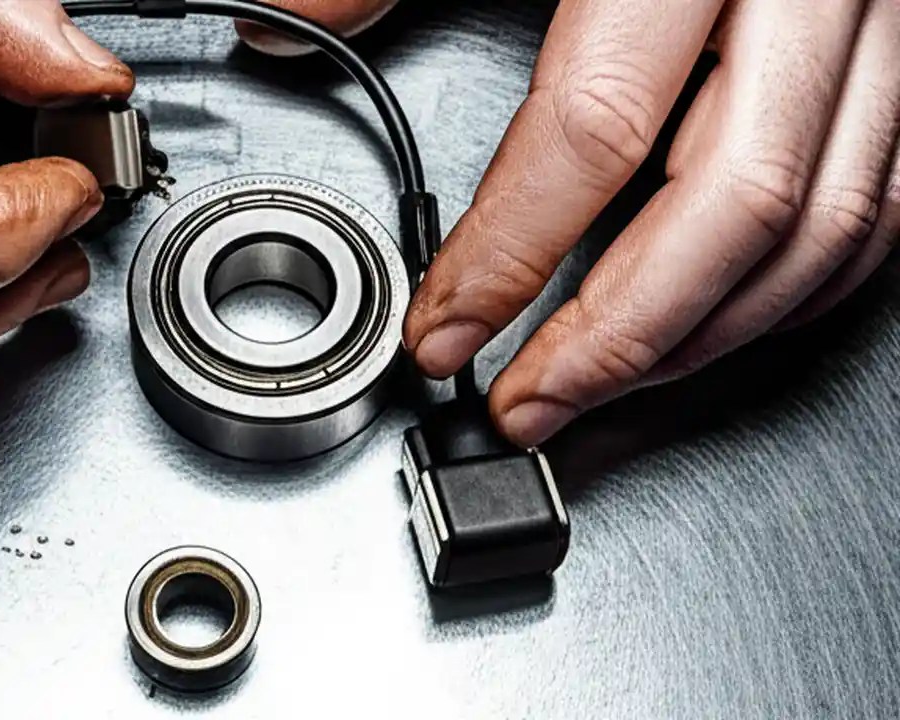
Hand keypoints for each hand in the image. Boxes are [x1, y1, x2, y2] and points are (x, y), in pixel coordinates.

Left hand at [244, 0, 899, 445]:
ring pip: (829, 225)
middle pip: (736, 204)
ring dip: (707, 334)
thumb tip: (284, 20)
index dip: (509, 253)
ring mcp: (884, 17)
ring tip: (604, 385)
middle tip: (528, 400)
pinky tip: (715, 317)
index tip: (443, 330)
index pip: (594, 126)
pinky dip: (794, 284)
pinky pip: (886, 198)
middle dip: (619, 337)